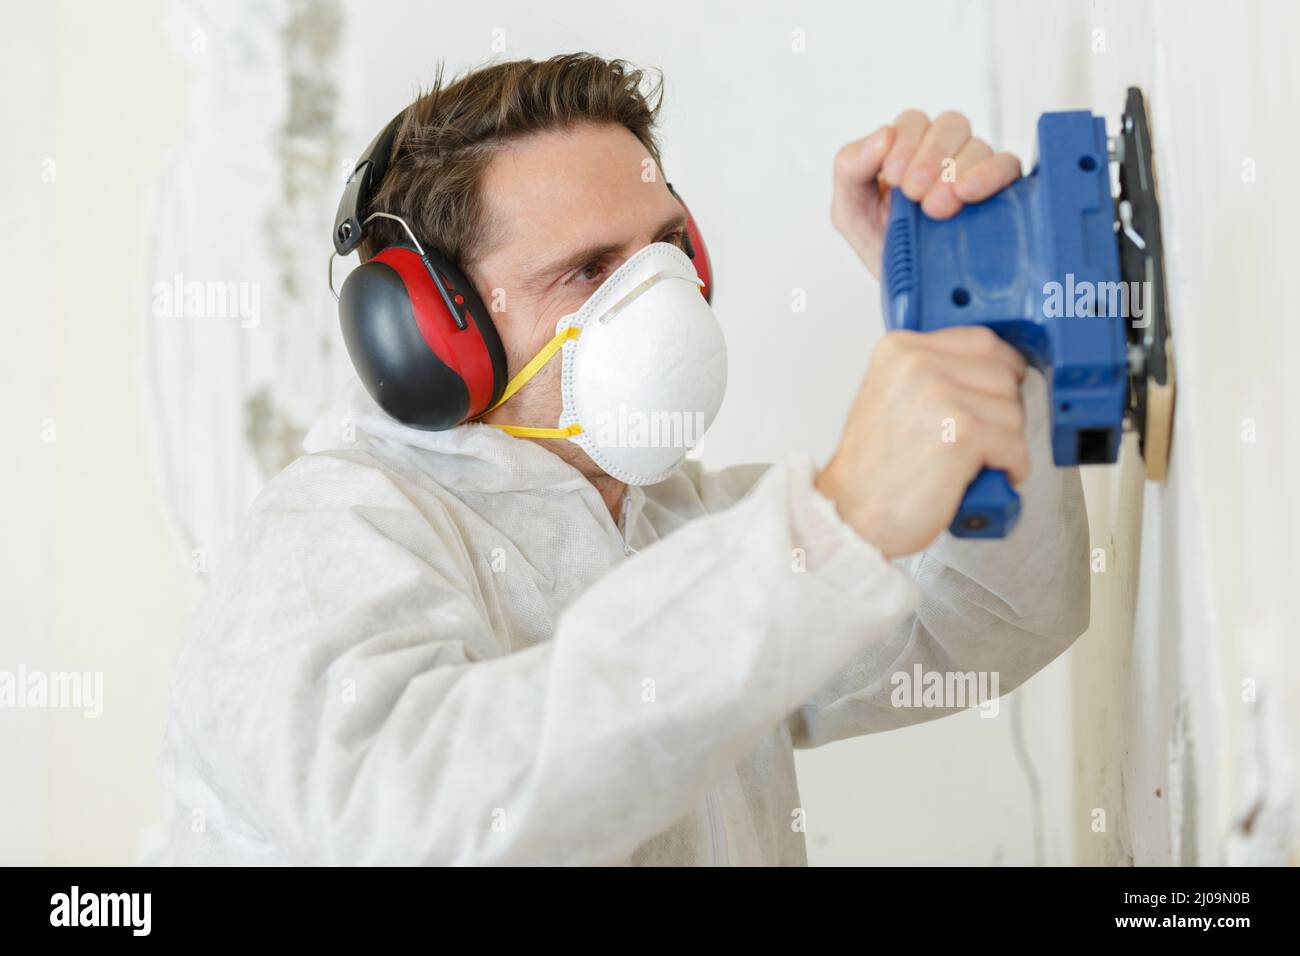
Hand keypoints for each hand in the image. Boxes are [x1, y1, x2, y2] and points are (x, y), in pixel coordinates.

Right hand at [815, 327, 1030, 557]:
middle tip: (978, 436)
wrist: (850, 513)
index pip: (983, 341)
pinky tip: (981, 476)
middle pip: (1004, 375)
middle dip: (1001, 411)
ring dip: (1004, 443)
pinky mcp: (962, 432)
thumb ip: (932, 374)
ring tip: (971, 460)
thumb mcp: (890, 396)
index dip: (999, 373)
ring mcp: (940, 396)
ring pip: (1014, 411)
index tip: (995, 394)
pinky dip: (1009, 468)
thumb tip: (988, 372)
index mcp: (900, 349)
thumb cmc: (871, 470)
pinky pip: (1016, 446)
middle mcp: (918, 364)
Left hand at [831, 110, 1021, 277]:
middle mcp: (944, 155)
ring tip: (938, 206)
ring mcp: (974, 171)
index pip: (913, 122)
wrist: (915, 293)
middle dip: (930, 155)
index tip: (894, 177)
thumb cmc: (884, 247)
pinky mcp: (1001, 191)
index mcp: (907, 151)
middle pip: (950, 124)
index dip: (905, 142)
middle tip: (914, 192)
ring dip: (955, 171)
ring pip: (977, 145)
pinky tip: (968, 193)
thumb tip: (883, 134)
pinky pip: (1006, 166)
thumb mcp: (850, 211)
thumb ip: (850, 168)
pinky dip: (989, 174)